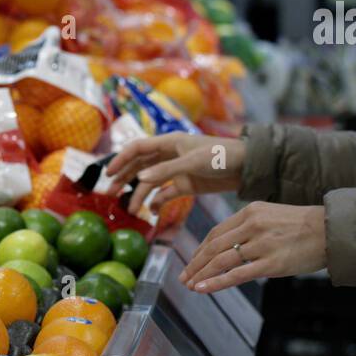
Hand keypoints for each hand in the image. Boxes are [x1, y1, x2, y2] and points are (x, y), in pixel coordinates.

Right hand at [105, 133, 246, 214]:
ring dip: (139, 194)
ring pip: (150, 182)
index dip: (120, 160)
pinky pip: (165, 194)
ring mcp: (176, 171)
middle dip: (124, 179)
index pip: (137, 148)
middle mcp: (168, 155)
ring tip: (130, 209)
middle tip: (110, 194)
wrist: (247, 168)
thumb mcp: (192, 162)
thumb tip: (140, 178)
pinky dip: (157, 203)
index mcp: (168, 142)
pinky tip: (151, 212)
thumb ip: (165, 171)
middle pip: (139, 166)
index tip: (108, 174)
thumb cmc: (221, 156)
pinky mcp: (185, 184)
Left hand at [180, 202, 326, 293]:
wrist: (334, 230)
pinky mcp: (272, 263)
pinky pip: (237, 274)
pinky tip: (202, 289)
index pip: (216, 233)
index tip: (192, 262)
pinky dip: (216, 282)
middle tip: (183, 276)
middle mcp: (252, 225)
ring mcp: (262, 244)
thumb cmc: (304, 226)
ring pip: (221, 260)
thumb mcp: (272, 216)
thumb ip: (249, 227)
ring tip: (190, 285)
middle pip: (213, 246)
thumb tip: (227, 245)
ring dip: (201, 274)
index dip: (201, 250)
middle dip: (195, 264)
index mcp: (250, 212)